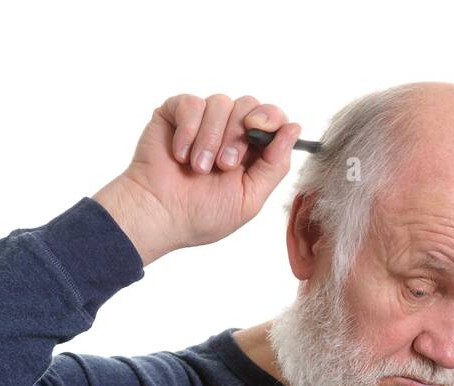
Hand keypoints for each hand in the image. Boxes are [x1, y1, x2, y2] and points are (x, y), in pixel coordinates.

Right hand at [93, 92, 302, 264]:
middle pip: (249, 104)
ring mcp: (202, 120)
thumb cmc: (201, 214)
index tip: (259, 131)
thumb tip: (294, 128)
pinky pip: (192, 104)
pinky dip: (188, 131)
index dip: (271, 119)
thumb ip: (275, 165)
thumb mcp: (249, 197)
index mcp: (251, 150)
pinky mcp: (176, 113)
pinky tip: (179, 155)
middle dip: (237, 136)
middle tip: (223, 165)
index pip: (272, 118)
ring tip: (199, 168)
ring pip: (220, 103)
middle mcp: (229, 131)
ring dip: (211, 139)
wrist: (159, 214)